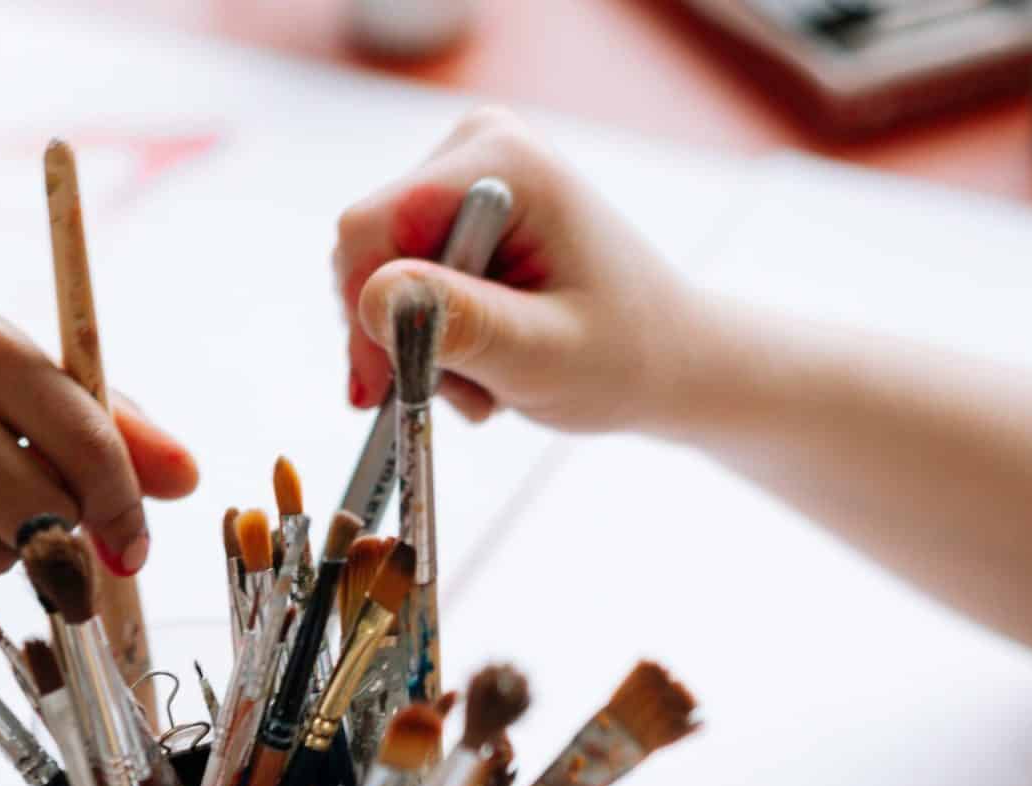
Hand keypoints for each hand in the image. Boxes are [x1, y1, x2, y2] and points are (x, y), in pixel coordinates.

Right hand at [333, 108, 695, 432]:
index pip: (372, 226)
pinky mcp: (459, 213)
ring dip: (420, 344)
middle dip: (401, 334)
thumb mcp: (543, 354)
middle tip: (463, 391)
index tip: (381, 388)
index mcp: (503, 162)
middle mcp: (478, 148)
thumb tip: (373, 294)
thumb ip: (461, 322)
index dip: (363, 311)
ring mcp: (466, 177)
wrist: (667, 358)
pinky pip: (402, 281)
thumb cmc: (626, 355)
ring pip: (382, 274)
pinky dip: (431, 335)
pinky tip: (484, 357)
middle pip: (369, 250)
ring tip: (489, 377)